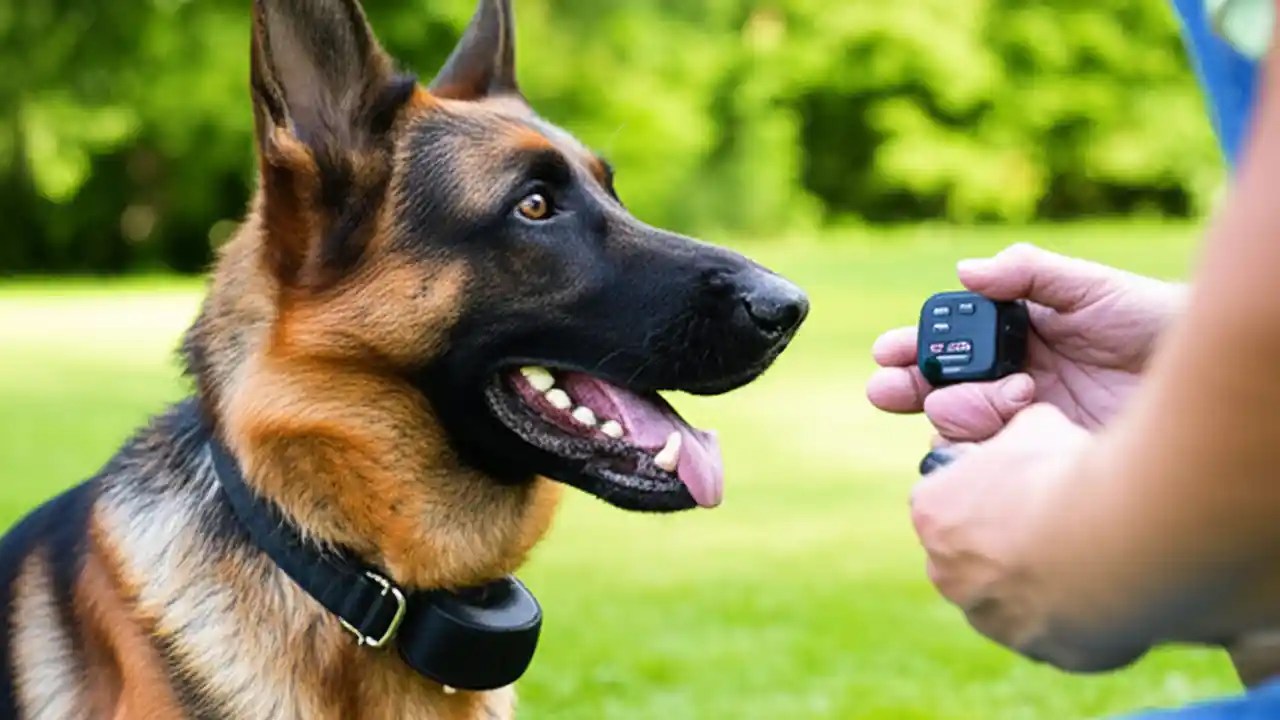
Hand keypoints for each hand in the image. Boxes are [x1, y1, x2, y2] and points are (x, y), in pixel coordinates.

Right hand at [867, 243, 1184, 440]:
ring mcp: (1020, 425)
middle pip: (934, 390)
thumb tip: (964, 271)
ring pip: (953, 428)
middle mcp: (1007, 381)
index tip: (890, 351)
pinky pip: (987, 465)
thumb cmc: (1154, 324)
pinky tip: (1017, 425)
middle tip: (888, 389)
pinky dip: (985, 448)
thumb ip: (1027, 273)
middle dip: (905, 387)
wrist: (1200, 378)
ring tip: (1014, 395)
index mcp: (1012, 338)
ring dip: (963, 410)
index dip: (912, 347)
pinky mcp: (1037, 462)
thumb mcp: (1090, 288)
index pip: (947, 343)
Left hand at [911, 404, 1151, 671]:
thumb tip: (1028, 428)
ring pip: (1013, 598)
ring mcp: (992, 619)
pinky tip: (1114, 586)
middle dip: (1008, 539)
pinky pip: (1060, 631)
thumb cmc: (1064, 473)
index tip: (1022, 484)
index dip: (985, 489)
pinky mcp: (1043, 651)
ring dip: (1042, 580)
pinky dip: (1081, 613)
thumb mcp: (1034, 425)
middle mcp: (947, 574)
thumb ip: (1018, 434)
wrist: (1115, 535)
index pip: (943, 501)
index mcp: (932, 514)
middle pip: (972, 555)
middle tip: (1060, 519)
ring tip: (1094, 552)